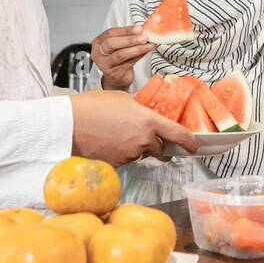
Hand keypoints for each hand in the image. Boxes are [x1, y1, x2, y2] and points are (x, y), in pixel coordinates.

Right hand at [69, 90, 198, 165]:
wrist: (69, 124)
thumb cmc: (91, 107)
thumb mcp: (121, 98)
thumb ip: (138, 107)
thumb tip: (143, 111)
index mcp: (148, 120)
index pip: (178, 134)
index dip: (190, 142)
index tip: (195, 146)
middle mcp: (143, 140)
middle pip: (160, 149)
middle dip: (157, 145)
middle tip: (145, 137)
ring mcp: (130, 154)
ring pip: (140, 154)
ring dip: (135, 148)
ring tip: (117, 134)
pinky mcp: (118, 164)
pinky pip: (125, 160)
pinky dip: (121, 153)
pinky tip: (109, 142)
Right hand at [90, 23, 153, 90]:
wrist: (116, 78)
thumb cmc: (117, 59)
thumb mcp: (118, 46)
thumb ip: (127, 37)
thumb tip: (143, 30)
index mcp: (98, 43)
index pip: (110, 33)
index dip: (125, 30)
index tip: (138, 28)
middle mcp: (99, 54)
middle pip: (112, 44)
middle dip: (129, 39)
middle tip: (143, 37)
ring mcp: (106, 65)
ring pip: (121, 55)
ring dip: (137, 49)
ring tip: (148, 45)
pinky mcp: (115, 73)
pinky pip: (128, 63)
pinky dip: (139, 56)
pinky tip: (146, 51)